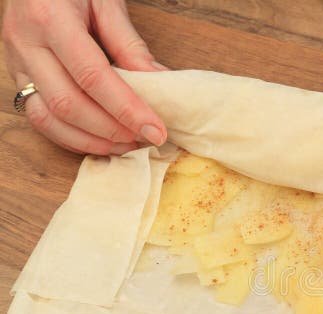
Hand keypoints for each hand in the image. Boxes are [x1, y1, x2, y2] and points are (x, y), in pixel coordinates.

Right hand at [2, 0, 167, 154]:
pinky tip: (100, 140)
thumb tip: (161, 83)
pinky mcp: (16, 77)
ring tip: (127, 144)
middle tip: (146, 139)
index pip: (92, 76)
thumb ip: (130, 45)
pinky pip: (40, 118)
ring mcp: (16, 63)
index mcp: (50, 19)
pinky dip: (71, 137)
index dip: (127, 109)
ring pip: (48, 119)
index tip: (156, 130)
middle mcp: (26, 44)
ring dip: (91, 141)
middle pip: (68, 104)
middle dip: (112, 130)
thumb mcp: (105, 3)